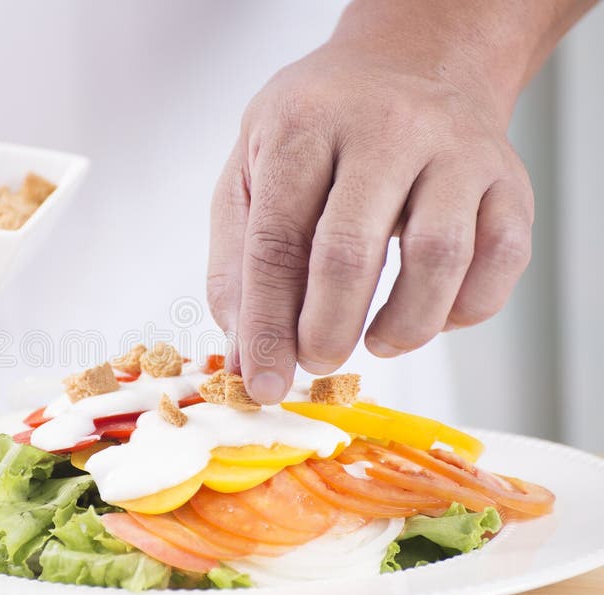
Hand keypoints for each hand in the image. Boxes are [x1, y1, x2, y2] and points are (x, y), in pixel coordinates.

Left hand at [208, 40, 534, 402]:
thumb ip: (236, 259)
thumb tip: (245, 354)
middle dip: (326, 331)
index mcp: (305, 124)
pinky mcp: (507, 178)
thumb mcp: (251, 170)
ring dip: (402, 327)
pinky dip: (465, 308)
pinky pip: (500, 261)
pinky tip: (431, 312)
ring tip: (375, 342)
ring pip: (438, 259)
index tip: (262, 381)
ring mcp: (456, 150)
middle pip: (350, 253)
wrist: (410, 64)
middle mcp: (385, 127)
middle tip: (316, 362)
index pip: (276, 241)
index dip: (266, 324)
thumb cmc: (318, 129)